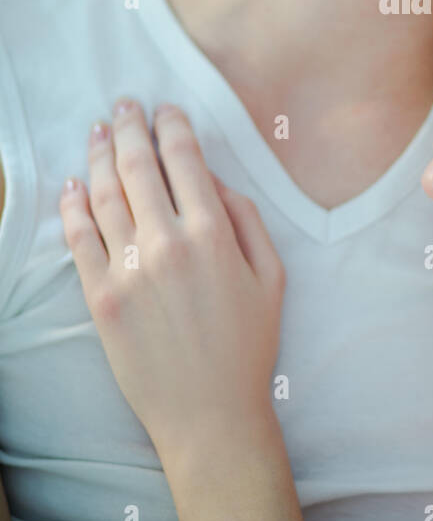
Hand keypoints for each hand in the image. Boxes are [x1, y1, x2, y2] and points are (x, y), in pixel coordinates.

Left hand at [59, 98, 285, 464]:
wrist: (211, 415)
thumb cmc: (248, 346)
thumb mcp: (271, 275)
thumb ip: (246, 219)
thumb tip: (212, 180)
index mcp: (213, 233)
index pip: (184, 158)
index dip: (172, 126)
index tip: (165, 109)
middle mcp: (166, 243)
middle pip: (137, 166)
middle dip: (129, 127)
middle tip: (124, 105)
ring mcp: (128, 270)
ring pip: (104, 194)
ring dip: (98, 155)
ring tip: (97, 132)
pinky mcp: (101, 298)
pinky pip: (79, 239)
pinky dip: (73, 205)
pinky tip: (73, 183)